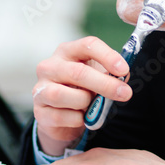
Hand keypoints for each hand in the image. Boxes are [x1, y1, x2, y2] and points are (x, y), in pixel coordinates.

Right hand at [32, 37, 132, 156]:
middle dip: (105, 84)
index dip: (108, 56)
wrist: (61, 118)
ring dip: (84, 102)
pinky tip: (81, 118)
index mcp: (67, 52)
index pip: (87, 45)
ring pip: (62, 94)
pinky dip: (77, 119)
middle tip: (124, 93)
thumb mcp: (97, 77)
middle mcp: (50, 66)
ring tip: (92, 106)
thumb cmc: (81, 90)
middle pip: (77, 72)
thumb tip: (123, 77)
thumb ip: (111, 75)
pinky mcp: (39, 112)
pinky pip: (60, 116)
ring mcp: (40, 89)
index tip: (124, 70)